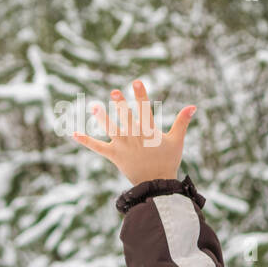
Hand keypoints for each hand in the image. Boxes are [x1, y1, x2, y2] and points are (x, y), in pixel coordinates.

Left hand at [71, 80, 194, 184]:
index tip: (136, 82)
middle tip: (114, 92)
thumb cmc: (168, 160)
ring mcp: (123, 146)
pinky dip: (86, 141)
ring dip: (102, 118)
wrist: (157, 184)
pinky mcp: (114, 155)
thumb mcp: (177, 140)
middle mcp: (135, 137)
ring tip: (94, 107)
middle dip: (121, 105)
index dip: (141, 95)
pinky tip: (74, 133)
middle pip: (127, 118)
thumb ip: (182, 122)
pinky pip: (97, 147)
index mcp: (150, 132)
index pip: (145, 110)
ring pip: (111, 130)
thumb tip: (193, 106)